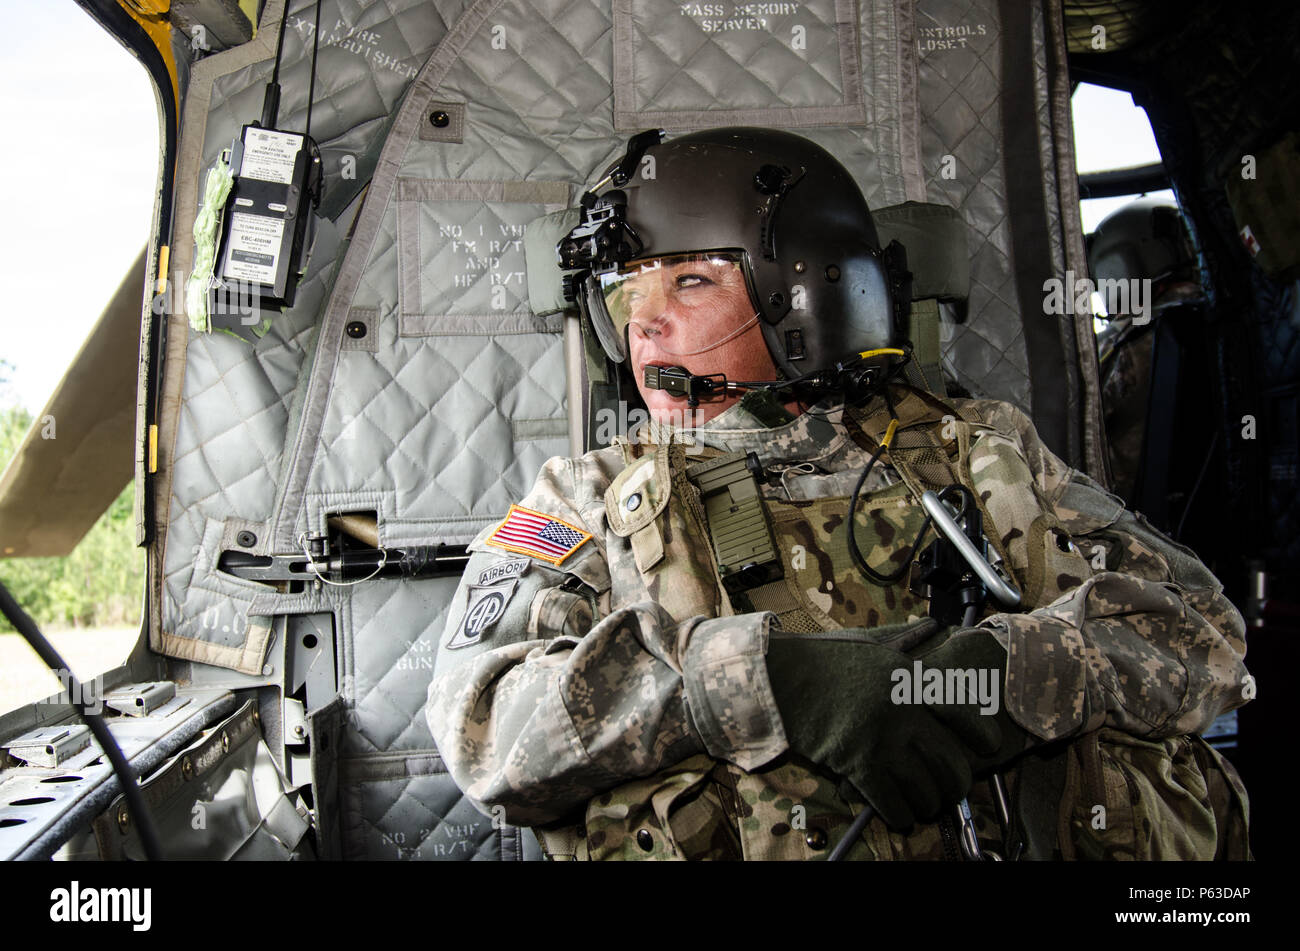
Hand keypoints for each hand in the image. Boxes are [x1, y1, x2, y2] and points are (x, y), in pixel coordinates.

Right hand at [765, 626, 1013, 830]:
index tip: (988, 746)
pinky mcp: (858, 763)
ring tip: (925, 805)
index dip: (980, 732)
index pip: (961, 708)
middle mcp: (902, 710)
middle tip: (952, 791)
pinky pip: (893, 801)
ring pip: (924, 788)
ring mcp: (881, 738)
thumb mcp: (871, 645)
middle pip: (949, 760)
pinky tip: (901, 814)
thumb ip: (906, 643)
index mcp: (908, 679)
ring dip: (928, 803)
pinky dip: (901, 814)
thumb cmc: (823, 661)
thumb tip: (934, 628)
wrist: (780, 679)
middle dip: (956, 783)